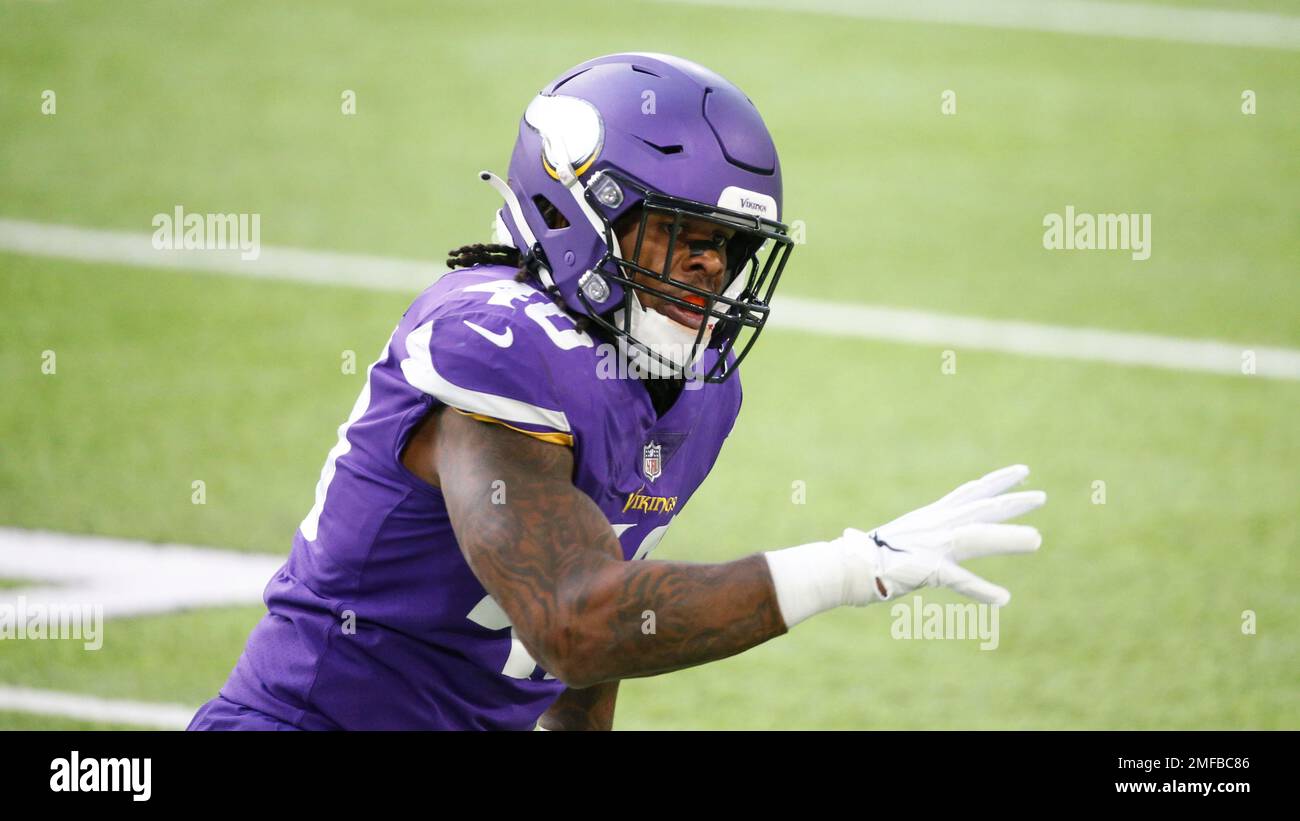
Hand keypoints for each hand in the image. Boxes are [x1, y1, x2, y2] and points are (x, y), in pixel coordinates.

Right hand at [844, 464, 1044, 606]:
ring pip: (977, 537)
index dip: (997, 481)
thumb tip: (928, 542)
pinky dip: (981, 590)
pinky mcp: (926, 569)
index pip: (970, 492)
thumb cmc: (868, 554)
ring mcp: (932, 545)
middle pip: (981, 508)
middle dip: (1013, 502)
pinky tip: (1002, 598)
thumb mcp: (903, 538)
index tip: (1021, 472)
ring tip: (1037, 540)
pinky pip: (959, 580)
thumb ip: (921, 537)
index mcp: (932, 516)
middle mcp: (936, 524)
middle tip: (1042, 497)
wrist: (848, 564)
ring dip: (1007, 539)